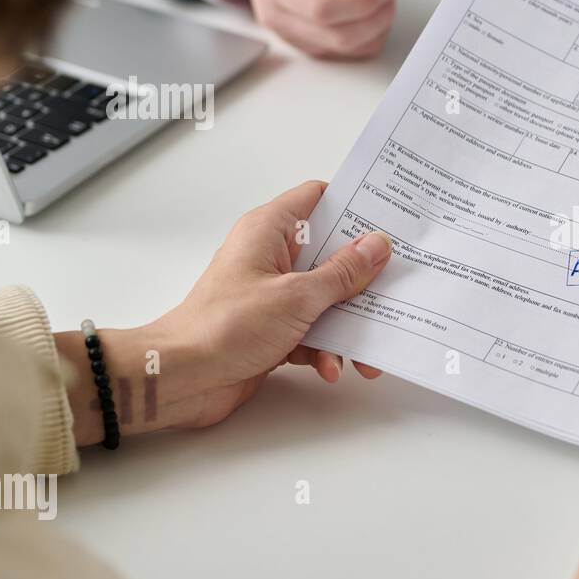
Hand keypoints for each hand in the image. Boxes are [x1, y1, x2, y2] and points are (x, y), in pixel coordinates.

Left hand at [57, 181, 392, 445]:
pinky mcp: (273, 329)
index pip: (317, 199)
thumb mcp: (296, 296)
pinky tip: (331, 368)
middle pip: (331, 254)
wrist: (181, 379)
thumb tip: (376, 245)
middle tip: (397, 285)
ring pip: (327, 298)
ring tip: (367, 351)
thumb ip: (342, 273)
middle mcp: (270, 258)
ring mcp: (272, 294)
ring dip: (349, 325)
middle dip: (364, 277)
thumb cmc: (222, 327)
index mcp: (269, 232)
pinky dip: (326, 350)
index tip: (390, 217)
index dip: (354, 204)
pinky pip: (314, 331)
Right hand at [215, 0, 397, 58]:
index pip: (323, 8)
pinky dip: (371, 32)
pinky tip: (369, 6)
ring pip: (351, 47)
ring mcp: (297, 38)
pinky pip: (352, 51)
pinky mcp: (312, 46)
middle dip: (378, 12)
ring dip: (379, 22)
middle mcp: (283, 19)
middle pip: (342, 35)